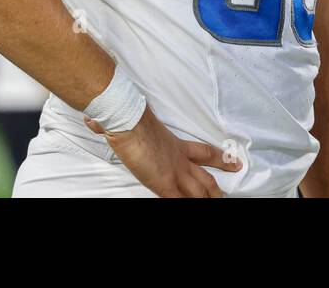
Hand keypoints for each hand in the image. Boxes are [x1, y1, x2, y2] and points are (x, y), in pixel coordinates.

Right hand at [84, 107, 241, 196]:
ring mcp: (174, 172)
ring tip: (215, 204)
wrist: (128, 121)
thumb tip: (93, 121)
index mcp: (176, 144)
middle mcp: (179, 159)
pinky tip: (190, 209)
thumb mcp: (128, 121)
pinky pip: (179, 200)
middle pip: (205, 177)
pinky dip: (185, 205)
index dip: (221, 158)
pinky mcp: (164, 183)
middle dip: (216, 188)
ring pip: (198, 192)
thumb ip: (113, 125)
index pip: (204, 152)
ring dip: (206, 200)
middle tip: (226, 195)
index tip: (234, 162)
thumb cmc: (128, 119)